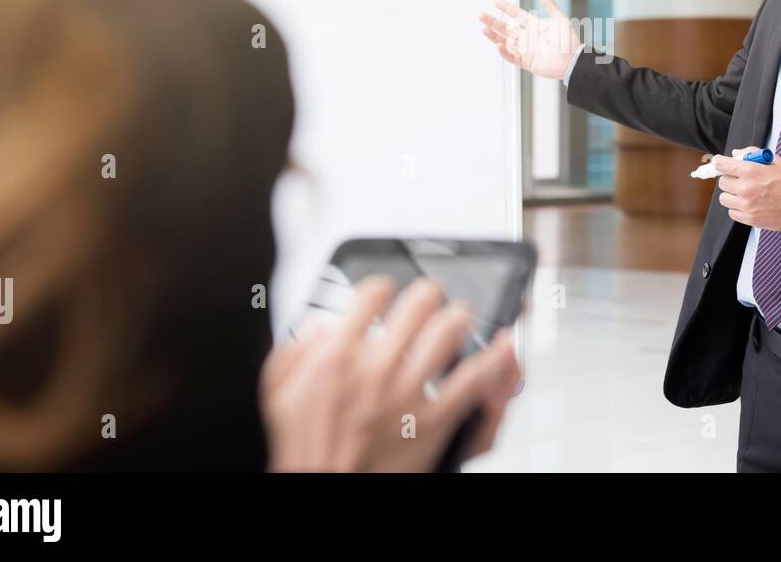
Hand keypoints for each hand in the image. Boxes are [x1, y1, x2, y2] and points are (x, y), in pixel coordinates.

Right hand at [259, 276, 519, 471]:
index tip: (387, 292)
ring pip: (450, 330)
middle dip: (430, 295)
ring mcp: (407, 393)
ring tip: (460, 317)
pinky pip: (474, 379)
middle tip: (432, 298)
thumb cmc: (303, 451)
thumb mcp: (277, 395)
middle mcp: (374, 368)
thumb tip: (319, 326)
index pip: (372, 295)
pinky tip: (503, 344)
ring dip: (459, 317)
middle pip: (419, 303)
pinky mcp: (434, 420)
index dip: (384, 288)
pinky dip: (494, 357)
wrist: (322, 493)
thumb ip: (293, 353)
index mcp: (335, 356)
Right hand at [478, 0, 580, 78]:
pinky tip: (498, 44)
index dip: (506, 9)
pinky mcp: (526, 62)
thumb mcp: (560, 19)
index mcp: (534, 26)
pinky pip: (511, 56)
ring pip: (504, 42)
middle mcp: (528, 37)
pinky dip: (503, 51)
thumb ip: (549, 5)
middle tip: (481, 16)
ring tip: (483, 29)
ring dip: (493, 36)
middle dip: (493, 22)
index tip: (496, 2)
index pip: (516, 15)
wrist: (572, 60)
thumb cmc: (568, 40)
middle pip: (506, 28)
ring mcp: (525, 50)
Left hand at [712, 145, 780, 231]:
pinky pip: (731, 213)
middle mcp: (745, 188)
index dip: (719, 163)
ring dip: (732, 195)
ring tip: (744, 194)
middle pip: (722, 182)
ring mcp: (746, 205)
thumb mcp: (774, 160)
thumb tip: (735, 154)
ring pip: (724, 198)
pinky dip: (737, 209)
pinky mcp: (749, 219)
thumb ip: (752, 153)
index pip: (721, 164)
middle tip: (740, 181)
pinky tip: (748, 205)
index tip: (719, 164)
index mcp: (750, 171)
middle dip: (730, 180)